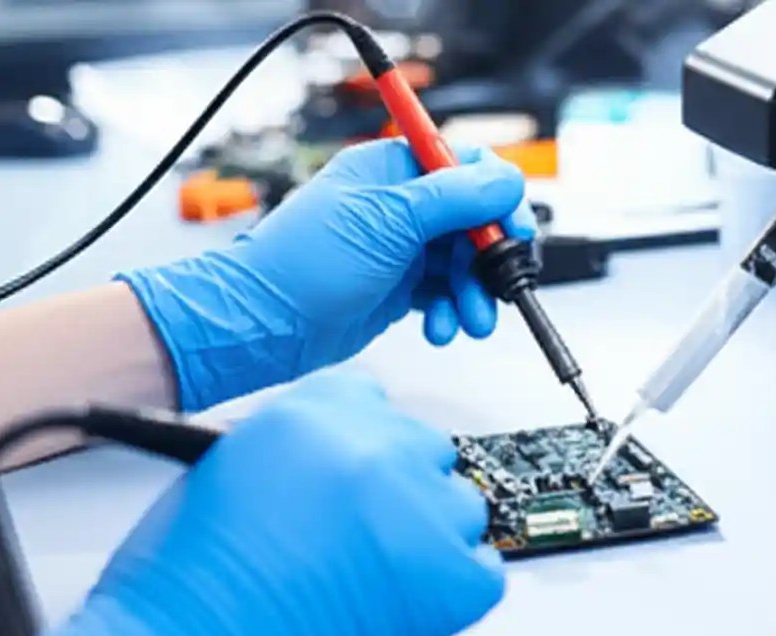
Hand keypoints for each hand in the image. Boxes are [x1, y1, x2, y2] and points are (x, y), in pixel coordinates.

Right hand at [0, 370, 505, 635]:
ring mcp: (423, 512)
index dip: (365, 442)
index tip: (358, 468)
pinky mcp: (456, 578)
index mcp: (322, 410)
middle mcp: (379, 449)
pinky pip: (481, 568)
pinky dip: (450, 588)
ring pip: (460, 507)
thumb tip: (337, 455)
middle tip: (363, 532)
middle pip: (426, 449)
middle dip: (399, 487)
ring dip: (428, 535)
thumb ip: (300, 443)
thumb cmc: (186, 579)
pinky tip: (394, 604)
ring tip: (371, 575)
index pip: (377, 400)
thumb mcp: (229, 463)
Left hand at [119, 139, 537, 410]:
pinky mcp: (398, 286)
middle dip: (490, 257)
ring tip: (473, 320)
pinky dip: (450, 311)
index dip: (497, 198)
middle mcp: (399, 204)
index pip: (466, 167)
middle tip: (502, 283)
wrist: (262, 324)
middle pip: (473, 220)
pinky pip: (444, 293)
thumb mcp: (388, 222)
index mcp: (392, 169)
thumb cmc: (302, 264)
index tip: (513, 229)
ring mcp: (399, 247)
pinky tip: (442, 328)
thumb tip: (506, 179)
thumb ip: (455, 199)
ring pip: (463, 263)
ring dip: (474, 293)